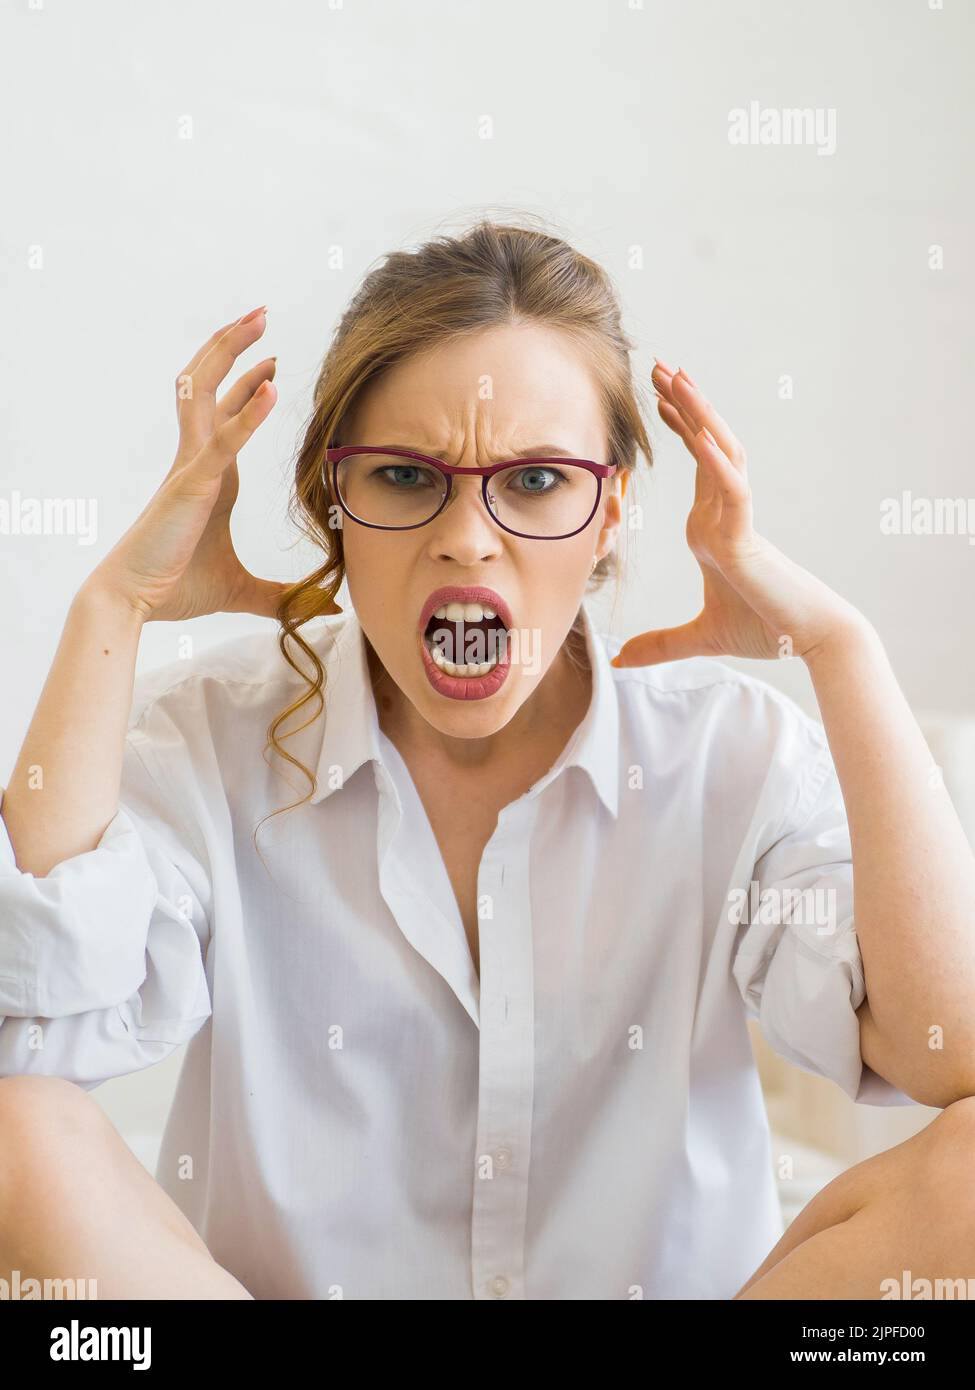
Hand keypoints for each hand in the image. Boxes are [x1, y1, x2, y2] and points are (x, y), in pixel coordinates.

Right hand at [89, 308, 341, 623]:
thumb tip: (327, 607)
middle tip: (261, 315)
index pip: (224, 413)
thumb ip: (284, 595)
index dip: (246, 384)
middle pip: (208, 385)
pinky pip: (222, 441)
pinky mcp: (193, 485)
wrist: (134, 601)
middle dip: (233, 346)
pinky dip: (247, 414)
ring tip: (258, 321)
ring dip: (231, 353)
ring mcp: (192, 467)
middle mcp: (197, 460)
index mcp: (208, 475)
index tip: (273, 362)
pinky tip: (271, 387)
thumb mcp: (244, 591)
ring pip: (205, 393)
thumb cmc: (177, 588)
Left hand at [611, 361, 863, 667]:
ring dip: (699, 415)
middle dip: (683, 405)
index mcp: (713, 526)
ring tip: (678, 377)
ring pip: (719, 455)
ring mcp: (737, 521)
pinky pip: (732, 491)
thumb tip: (623, 660)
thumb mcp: (699, 638)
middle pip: (705, 445)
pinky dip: (716, 463)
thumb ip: (661, 644)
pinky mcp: (747, 538)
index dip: (680, 429)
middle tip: (658, 366)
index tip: (658, 397)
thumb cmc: (764, 629)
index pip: (695, 464)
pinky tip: (699, 434)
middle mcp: (725, 514)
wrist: (806, 643)